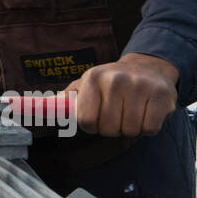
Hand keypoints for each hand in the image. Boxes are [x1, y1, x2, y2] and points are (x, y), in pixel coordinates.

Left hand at [63, 52, 178, 137]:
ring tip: (132, 111)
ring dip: (130, 128)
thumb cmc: (111, 83)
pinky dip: (148, 127)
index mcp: (93, 78)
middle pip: (108, 129)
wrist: (149, 67)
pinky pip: (150, 129)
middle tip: (118, 113)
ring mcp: (140, 86)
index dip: (92, 125)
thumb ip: (64, 100)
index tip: (97, 118)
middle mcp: (115, 80)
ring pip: (130, 130)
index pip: (85, 120)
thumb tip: (34, 109)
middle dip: (112, 128)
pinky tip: (146, 112)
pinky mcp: (162, 95)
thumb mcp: (86, 85)